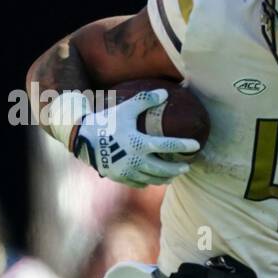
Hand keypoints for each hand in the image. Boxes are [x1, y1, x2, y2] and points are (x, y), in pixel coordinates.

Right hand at [72, 88, 197, 186]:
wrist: (81, 139)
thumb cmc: (106, 122)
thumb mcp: (125, 109)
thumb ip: (145, 100)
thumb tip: (165, 93)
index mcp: (139, 143)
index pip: (168, 146)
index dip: (184, 146)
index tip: (196, 145)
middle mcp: (135, 160)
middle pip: (164, 169)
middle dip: (178, 169)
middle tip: (187, 167)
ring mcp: (128, 172)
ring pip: (153, 179)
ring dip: (166, 178)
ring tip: (174, 175)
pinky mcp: (120, 178)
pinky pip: (139, 183)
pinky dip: (149, 181)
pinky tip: (154, 179)